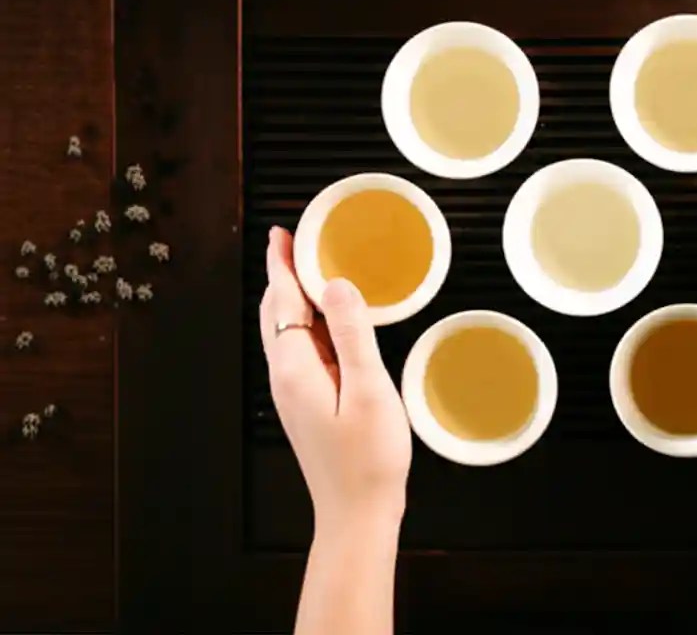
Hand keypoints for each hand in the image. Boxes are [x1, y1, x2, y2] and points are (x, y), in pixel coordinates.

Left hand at [258, 226, 411, 532]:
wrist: (357, 513)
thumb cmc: (368, 458)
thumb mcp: (368, 389)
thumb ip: (352, 333)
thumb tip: (336, 284)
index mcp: (296, 369)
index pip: (282, 304)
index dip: (283, 266)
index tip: (281, 234)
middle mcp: (286, 378)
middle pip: (276, 315)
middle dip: (283, 276)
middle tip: (296, 243)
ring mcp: (294, 394)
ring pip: (287, 334)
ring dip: (295, 300)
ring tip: (311, 272)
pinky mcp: (308, 406)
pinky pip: (303, 352)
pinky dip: (310, 326)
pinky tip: (331, 323)